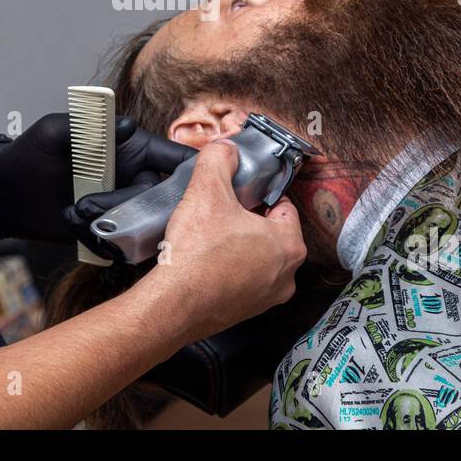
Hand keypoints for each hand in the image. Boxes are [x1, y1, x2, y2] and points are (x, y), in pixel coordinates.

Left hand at [0, 114, 194, 242]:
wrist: (1, 193)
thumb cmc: (27, 154)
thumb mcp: (54, 132)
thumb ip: (89, 127)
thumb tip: (127, 127)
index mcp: (129, 149)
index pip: (172, 157)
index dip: (190, 168)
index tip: (199, 180)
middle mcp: (130, 178)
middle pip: (159, 195)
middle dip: (130, 202)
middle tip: (90, 203)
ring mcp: (119, 207)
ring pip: (142, 223)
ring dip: (113, 222)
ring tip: (76, 212)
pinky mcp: (106, 232)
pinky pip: (121, 244)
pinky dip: (101, 240)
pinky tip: (72, 225)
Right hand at [142, 141, 305, 341]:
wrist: (172, 305)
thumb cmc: (195, 257)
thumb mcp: (206, 190)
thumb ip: (219, 159)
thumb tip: (226, 149)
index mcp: (288, 244)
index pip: (283, 204)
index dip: (258, 193)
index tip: (238, 192)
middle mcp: (286, 275)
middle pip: (271, 231)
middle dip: (248, 219)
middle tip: (221, 212)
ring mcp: (266, 297)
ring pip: (257, 256)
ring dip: (239, 245)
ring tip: (211, 236)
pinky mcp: (245, 311)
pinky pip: (243, 279)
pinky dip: (229, 268)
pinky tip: (206, 260)